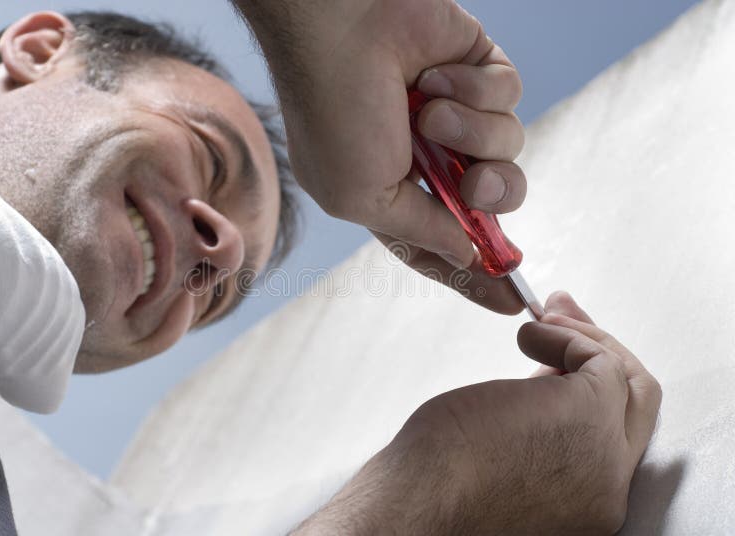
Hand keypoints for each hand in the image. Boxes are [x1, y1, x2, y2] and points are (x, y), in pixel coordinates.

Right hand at [233, 0, 526, 312]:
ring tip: (432, 112)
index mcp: (392, 195)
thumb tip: (466, 256)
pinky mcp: (477, 70)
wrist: (338, 28)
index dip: (476, 276)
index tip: (512, 302)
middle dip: (490, 197)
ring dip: (473, 135)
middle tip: (471, 183)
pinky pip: (509, 97)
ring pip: (507, 150)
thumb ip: (420, 231)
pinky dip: (477, 90)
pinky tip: (436, 75)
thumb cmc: (335, 116)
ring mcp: (455, 114)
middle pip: (491, 203)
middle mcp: (428, 159)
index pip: (444, 245)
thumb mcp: (364, 198)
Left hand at [293, 293, 661, 534]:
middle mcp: (608, 489)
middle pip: (637, 409)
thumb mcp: (503, 458)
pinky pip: (598, 360)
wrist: (423, 506)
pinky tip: (529, 334)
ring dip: (585, 338)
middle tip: (569, 320)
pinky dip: (567, 335)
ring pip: (629, 382)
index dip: (597, 392)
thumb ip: (535, 427)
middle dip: (605, 354)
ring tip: (545, 321)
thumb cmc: (438, 488)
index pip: (615, 440)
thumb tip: (545, 381)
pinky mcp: (589, 413)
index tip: (568, 360)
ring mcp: (605, 456)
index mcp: (587, 505)